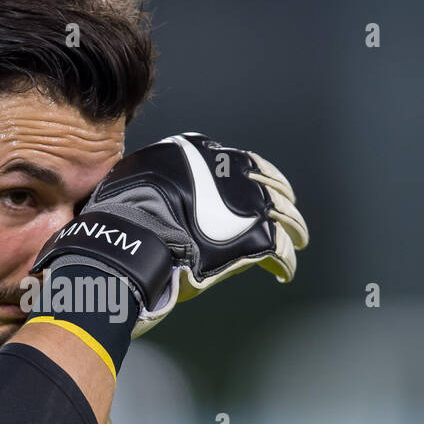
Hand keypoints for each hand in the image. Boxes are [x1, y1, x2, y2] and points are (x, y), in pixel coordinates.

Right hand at [31, 132, 307, 336]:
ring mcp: (245, 207)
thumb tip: (153, 187)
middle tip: (290, 211)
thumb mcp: (136, 177)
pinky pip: (278, 251)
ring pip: (283, 216)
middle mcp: (230, 175)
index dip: (254, 176)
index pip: (239, 162)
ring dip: (294, 228)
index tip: (261, 185)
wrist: (132, 236)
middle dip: (282, 199)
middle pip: (269, 186)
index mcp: (202, 154)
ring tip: (299, 239)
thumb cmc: (125, 209)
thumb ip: (157, 180)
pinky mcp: (251, 240)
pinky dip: (284, 262)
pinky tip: (285, 270)